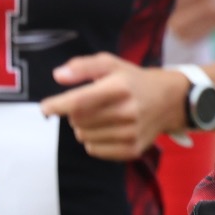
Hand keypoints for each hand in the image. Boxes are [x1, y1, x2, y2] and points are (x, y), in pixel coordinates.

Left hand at [44, 54, 189, 161]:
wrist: (169, 101)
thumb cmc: (133, 80)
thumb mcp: (110, 64)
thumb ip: (82, 67)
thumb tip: (58, 76)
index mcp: (119, 87)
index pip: (79, 102)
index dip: (57, 106)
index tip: (45, 108)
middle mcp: (126, 111)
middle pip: (78, 121)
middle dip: (75, 113)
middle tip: (89, 105)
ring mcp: (130, 133)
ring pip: (83, 137)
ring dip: (84, 127)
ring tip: (100, 116)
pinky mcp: (131, 150)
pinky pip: (94, 150)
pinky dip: (93, 141)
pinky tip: (107, 129)